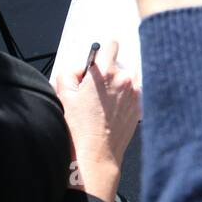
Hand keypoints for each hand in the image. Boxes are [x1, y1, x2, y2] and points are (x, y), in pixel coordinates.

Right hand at [53, 40, 140, 201]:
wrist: (95, 155)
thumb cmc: (78, 129)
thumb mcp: (63, 94)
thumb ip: (69, 73)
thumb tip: (77, 71)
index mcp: (105, 73)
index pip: (111, 45)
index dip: (103, 49)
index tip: (100, 54)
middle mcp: (124, 80)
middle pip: (118, 65)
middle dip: (106, 73)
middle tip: (92, 89)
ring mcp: (134, 95)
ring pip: (126, 80)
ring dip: (117, 85)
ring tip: (101, 103)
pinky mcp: (139, 109)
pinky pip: (132, 95)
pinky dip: (123, 99)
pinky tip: (110, 112)